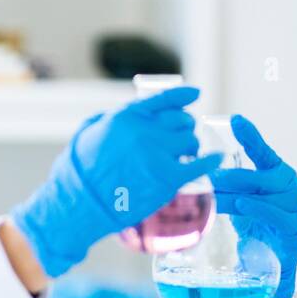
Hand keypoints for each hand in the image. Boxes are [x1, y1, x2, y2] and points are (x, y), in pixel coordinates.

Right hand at [9, 86, 221, 277]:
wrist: (81, 203)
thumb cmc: (81, 171)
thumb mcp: (92, 132)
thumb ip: (115, 119)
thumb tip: (136, 113)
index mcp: (127, 117)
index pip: (163, 100)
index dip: (182, 96)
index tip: (195, 95)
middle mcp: (145, 131)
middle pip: (180, 121)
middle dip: (184, 128)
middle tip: (183, 138)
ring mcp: (157, 154)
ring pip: (190, 141)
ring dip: (191, 146)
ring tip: (188, 154)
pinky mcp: (167, 178)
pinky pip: (199, 164)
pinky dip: (210, 160)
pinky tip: (215, 158)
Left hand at [211, 115, 296, 297]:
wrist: (273, 264)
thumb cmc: (258, 226)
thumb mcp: (242, 201)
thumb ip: (230, 187)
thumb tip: (198, 174)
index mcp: (277, 173)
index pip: (263, 152)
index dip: (250, 136)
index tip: (235, 120)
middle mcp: (289, 185)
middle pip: (254, 177)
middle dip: (227, 178)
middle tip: (203, 179)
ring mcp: (295, 206)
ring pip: (261, 196)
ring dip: (234, 196)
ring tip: (214, 196)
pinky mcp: (296, 228)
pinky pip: (276, 216)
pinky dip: (259, 209)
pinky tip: (243, 205)